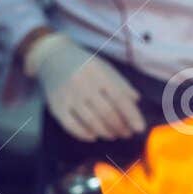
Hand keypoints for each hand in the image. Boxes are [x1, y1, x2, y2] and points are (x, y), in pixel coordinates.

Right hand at [24, 32, 145, 140]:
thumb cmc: (85, 65)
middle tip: (126, 133)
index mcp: (99, 73)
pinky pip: (72, 127)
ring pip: (91, 122)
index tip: (139, 128)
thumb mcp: (105, 68)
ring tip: (113, 135)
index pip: (120, 98)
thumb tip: (136, 102)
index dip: (132, 115)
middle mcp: (83, 85)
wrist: (53, 58)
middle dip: (120, 127)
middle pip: (107, 113)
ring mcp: (68, 97)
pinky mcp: (56, 107)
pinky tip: (94, 135)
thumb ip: (121, 84)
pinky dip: (85, 134)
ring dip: (106, 132)